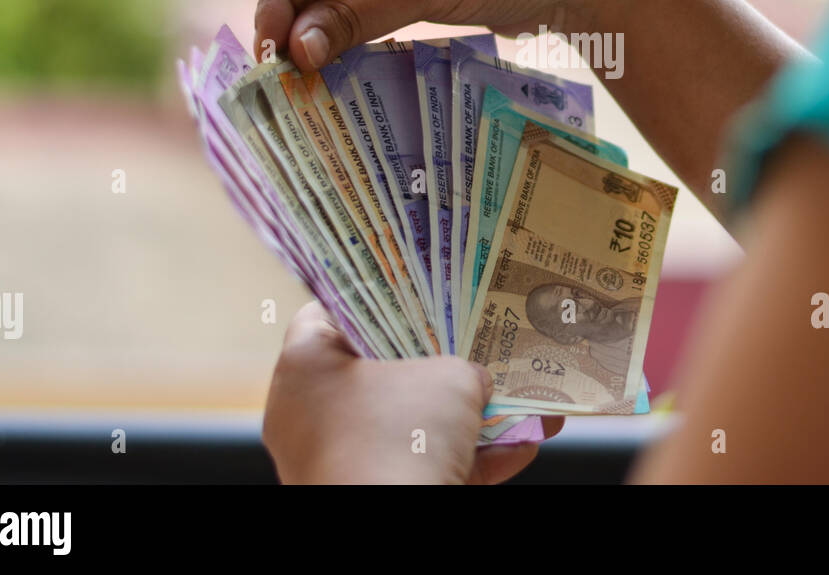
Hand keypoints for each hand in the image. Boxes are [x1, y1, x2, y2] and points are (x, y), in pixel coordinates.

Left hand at [262, 302, 562, 483]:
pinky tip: (523, 446)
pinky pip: (418, 471)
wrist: (390, 534)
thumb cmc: (403, 437)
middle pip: (380, 374)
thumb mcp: (450, 379)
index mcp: (305, 365)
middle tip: (476, 349)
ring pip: (408, 429)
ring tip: (519, 403)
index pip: (333, 311)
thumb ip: (462, 369)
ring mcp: (333, 462)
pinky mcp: (363, 496)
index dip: (379, 298)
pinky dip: (467, 460)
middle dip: (438, 367)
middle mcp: (307, 413)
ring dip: (466, 420)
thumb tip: (473, 383)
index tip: (420, 295)